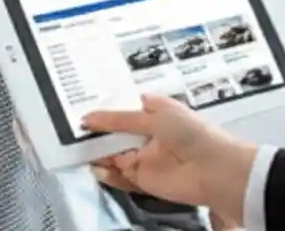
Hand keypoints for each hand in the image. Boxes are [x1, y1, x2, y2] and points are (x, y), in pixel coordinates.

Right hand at [82, 95, 258, 224]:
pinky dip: (107, 175)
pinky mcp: (143, 180)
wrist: (213, 169)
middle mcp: (147, 134)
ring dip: (98, 154)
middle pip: (114, 134)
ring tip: (76, 149)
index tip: (79, 104)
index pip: (123, 108)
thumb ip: (119, 119)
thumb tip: (88, 118)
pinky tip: (96, 169)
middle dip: (96, 132)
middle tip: (71, 129)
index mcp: (154, 112)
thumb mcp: (155, 115)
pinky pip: (120, 177)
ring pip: (114, 156)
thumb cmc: (189, 132)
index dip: (104, 107)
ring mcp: (144, 158)